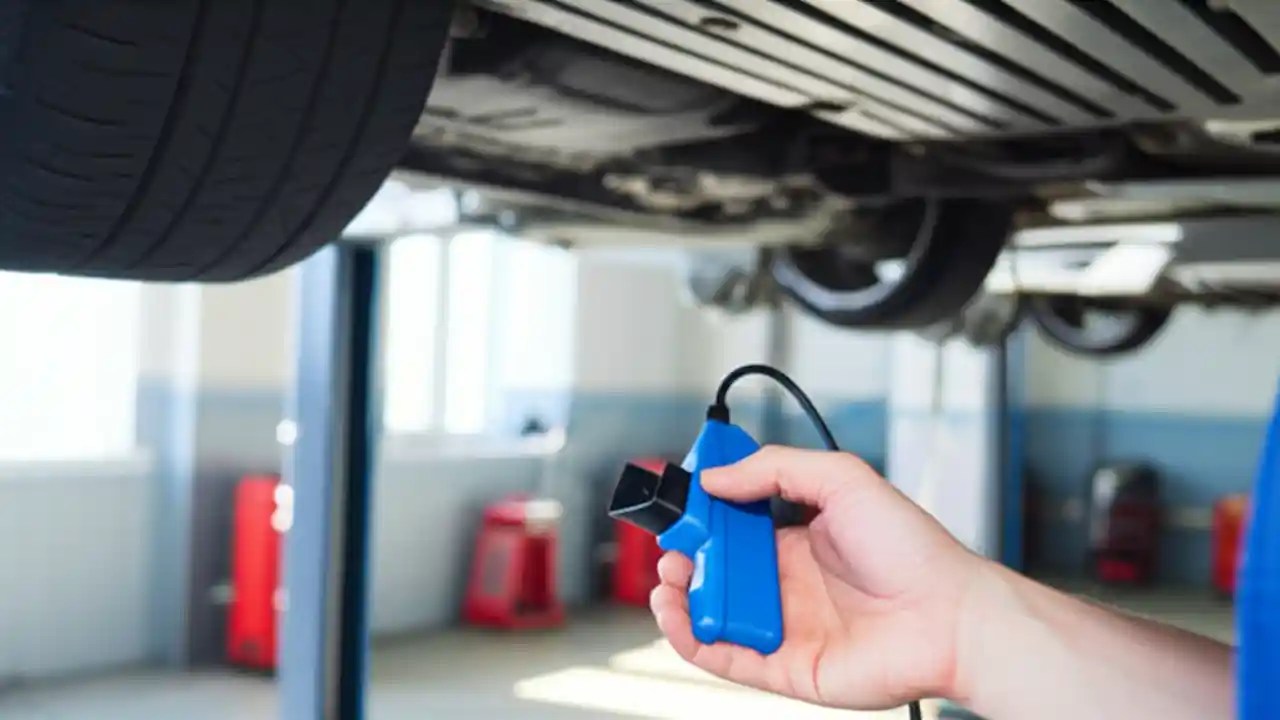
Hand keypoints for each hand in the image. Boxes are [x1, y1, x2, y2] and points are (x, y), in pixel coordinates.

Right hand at [650, 445, 987, 709]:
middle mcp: (787, 584)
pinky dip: (691, 641)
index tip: (683, 502)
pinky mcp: (784, 667)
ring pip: (712, 615)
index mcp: (798, 540)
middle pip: (716, 571)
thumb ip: (777, 468)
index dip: (705, 516)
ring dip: (679, 598)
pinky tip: (678, 616)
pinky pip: (725, 658)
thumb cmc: (914, 550)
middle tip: (673, 544)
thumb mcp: (844, 478)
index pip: (735, 527)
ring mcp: (784, 626)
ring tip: (670, 579)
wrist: (951, 615)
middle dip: (685, 557)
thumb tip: (717, 478)